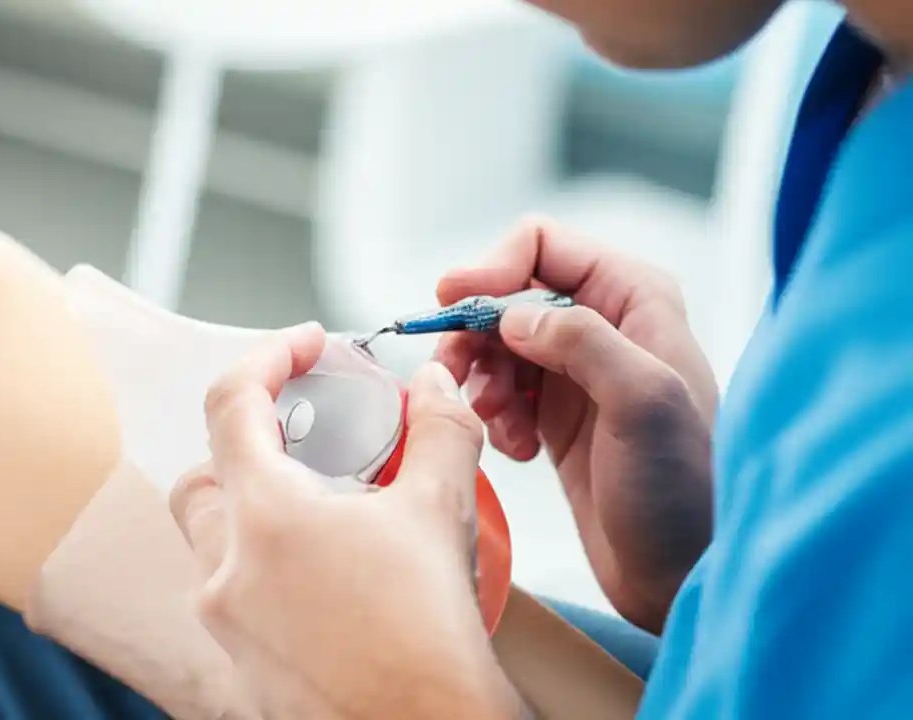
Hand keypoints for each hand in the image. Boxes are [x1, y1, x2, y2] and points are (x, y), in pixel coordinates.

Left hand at [170, 324, 523, 719]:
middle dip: (245, 447)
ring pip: (212, 544)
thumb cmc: (429, 636)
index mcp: (263, 517)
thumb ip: (438, 430)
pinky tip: (326, 578)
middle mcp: (226, 572)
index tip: (307, 346)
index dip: (268, 357)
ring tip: (324, 511)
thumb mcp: (440, 511)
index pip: (231, 404)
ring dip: (253, 512)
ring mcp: (227, 627)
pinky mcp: (242, 670)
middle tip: (306, 440)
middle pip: (202, 479)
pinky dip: (265, 571)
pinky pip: (234, 600)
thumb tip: (437, 387)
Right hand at [436, 217, 715, 632]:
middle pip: (507, 295)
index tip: (449, 305)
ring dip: (481, 381)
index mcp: (635, 299)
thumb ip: (582, 341)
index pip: (542, 245)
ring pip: (495, 345)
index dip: (489, 268)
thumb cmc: (682, 492)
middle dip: (475, 335)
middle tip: (458, 378)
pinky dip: (492, 417)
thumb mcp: (642, 403)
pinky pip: (499, 392)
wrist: (684, 575)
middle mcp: (605, 324)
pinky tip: (519, 451)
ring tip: (500, 425)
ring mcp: (577, 371)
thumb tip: (512, 315)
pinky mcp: (556, 415)